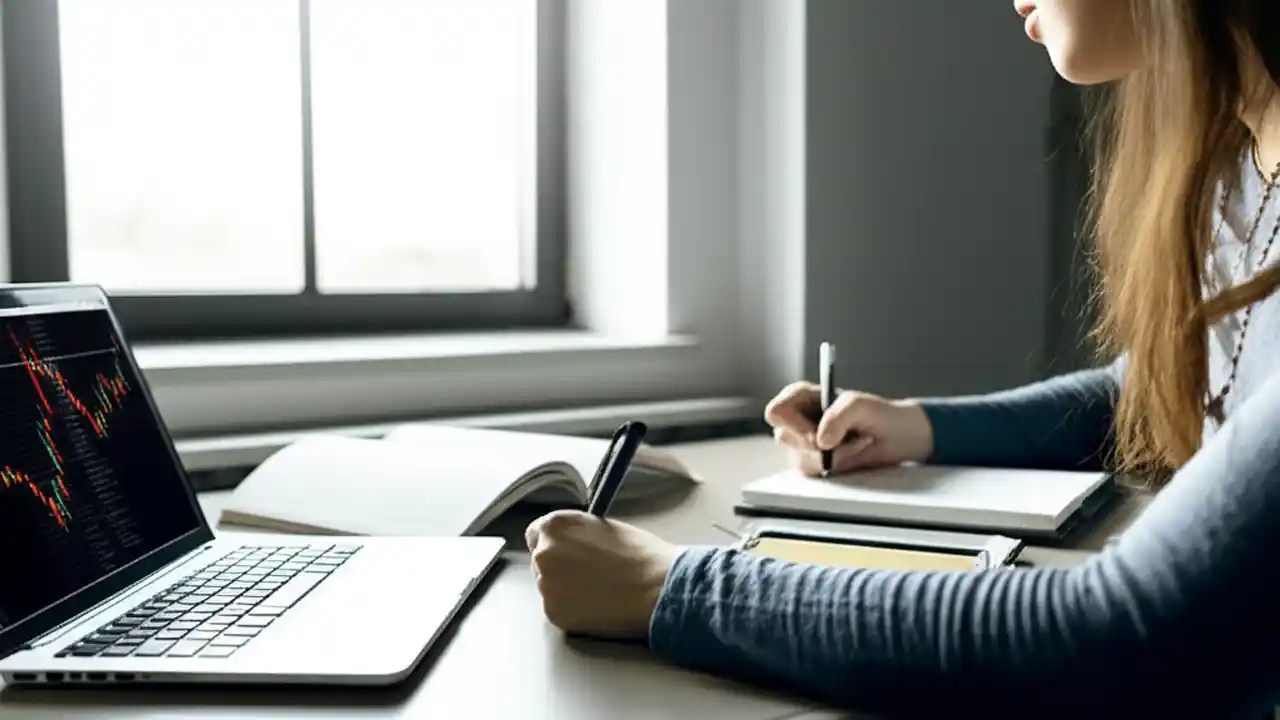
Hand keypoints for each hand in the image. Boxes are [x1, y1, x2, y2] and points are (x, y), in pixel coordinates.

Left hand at [525, 510, 679, 639]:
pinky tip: (596, 604)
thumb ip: (577, 533)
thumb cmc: (641, 556)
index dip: (554, 543)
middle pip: (540, 561)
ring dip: (564, 588)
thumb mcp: (603, 527)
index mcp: (555, 526)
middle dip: (559, 567)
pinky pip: (557, 609)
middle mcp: (544, 554)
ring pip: (549, 586)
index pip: (536, 534)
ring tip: (597, 590)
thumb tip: (571, 543)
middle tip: (588, 574)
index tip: (565, 551)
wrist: (657, 588)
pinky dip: (572, 609)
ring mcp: (546, 586)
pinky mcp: (553, 613)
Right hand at [764, 382, 933, 476]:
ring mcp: (805, 445)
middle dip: (818, 445)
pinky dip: (837, 468)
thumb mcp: (860, 405)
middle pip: (784, 438)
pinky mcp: (816, 465)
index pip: (777, 411)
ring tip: (857, 444)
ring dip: (833, 457)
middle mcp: (798, 421)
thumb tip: (820, 442)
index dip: (792, 426)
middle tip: (845, 439)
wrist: (899, 437)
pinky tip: (854, 455)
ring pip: (799, 460)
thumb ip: (838, 416)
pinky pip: (814, 473)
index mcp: (801, 398)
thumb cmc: (879, 413)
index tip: (816, 436)